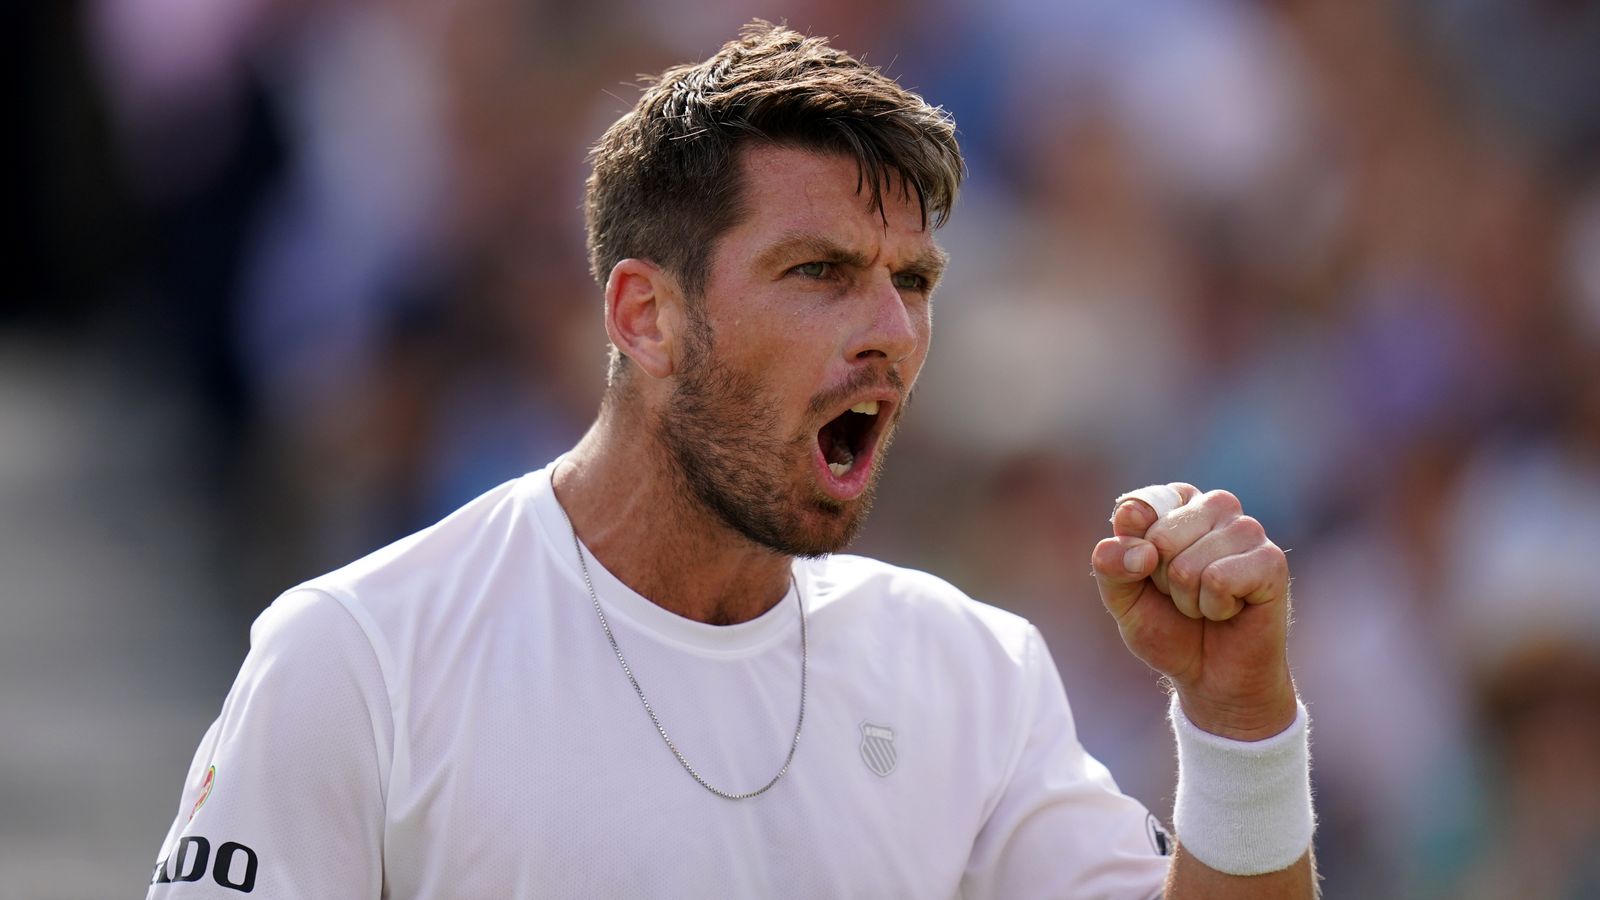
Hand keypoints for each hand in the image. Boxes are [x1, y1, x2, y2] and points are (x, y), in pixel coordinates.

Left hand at [1090, 483, 1295, 740]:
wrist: (1210, 677)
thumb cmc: (1168, 628)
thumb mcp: (1122, 598)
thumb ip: (1110, 565)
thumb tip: (1140, 550)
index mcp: (1178, 502)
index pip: (1136, 509)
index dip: (1134, 556)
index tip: (1151, 574)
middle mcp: (1216, 506)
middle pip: (1161, 537)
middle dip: (1163, 581)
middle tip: (1185, 595)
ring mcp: (1248, 530)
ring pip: (1189, 564)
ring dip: (1189, 598)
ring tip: (1207, 604)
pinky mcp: (1271, 561)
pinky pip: (1219, 579)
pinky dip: (1214, 606)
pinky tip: (1230, 609)